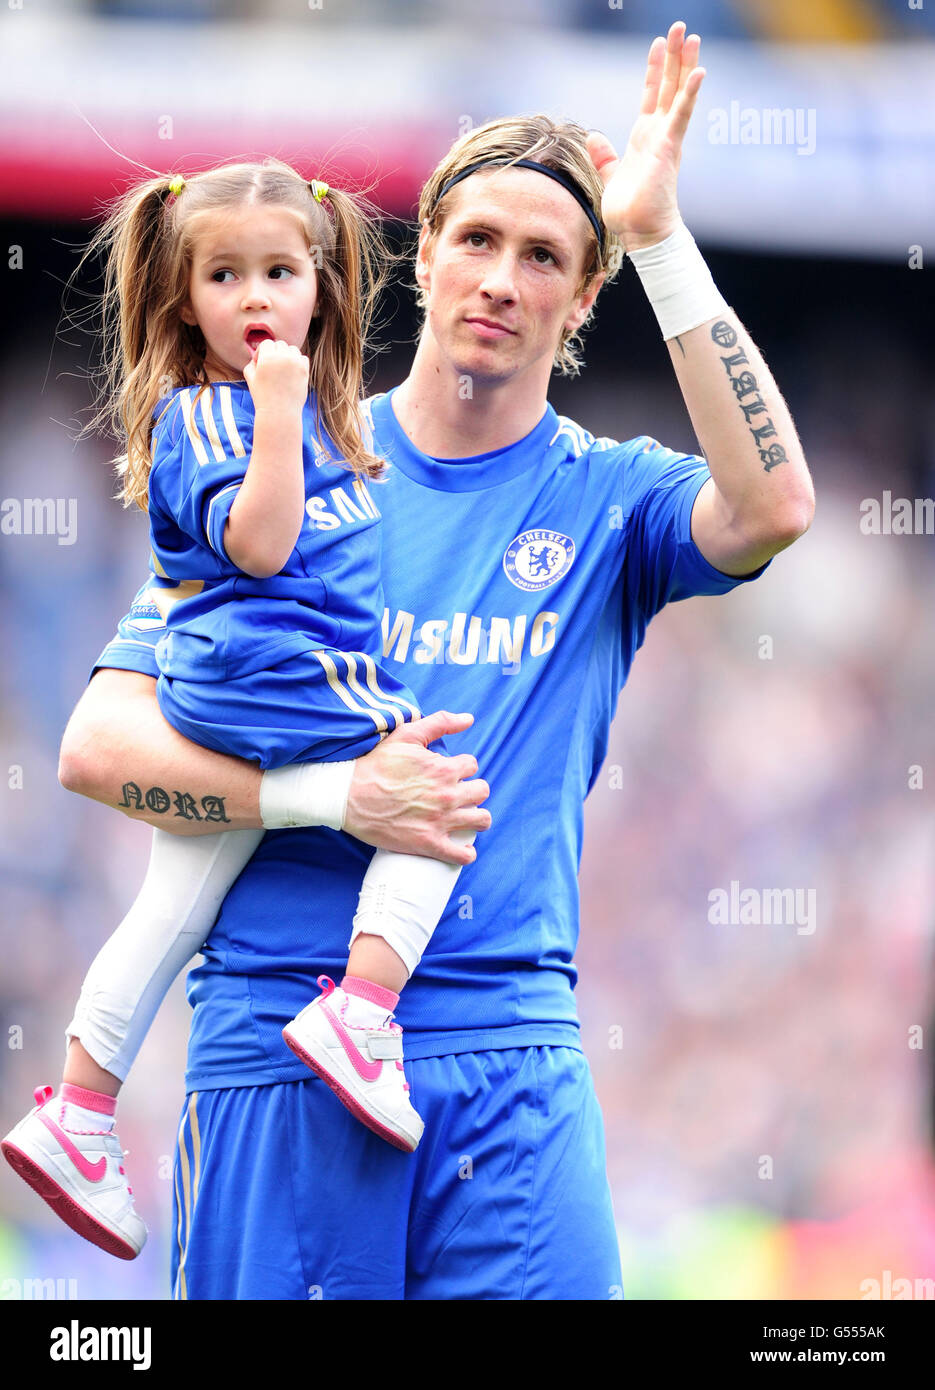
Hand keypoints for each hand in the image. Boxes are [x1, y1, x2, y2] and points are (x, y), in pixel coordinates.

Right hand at [243, 338, 309, 415]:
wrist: (279, 413)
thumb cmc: (262, 396)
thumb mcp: (249, 378)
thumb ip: (251, 362)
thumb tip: (258, 355)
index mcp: (267, 358)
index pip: (267, 343)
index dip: (262, 352)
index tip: (260, 363)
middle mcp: (282, 357)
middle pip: (280, 344)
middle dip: (275, 352)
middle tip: (272, 367)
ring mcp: (295, 363)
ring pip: (292, 349)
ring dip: (287, 354)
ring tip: (282, 368)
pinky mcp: (305, 370)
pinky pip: (303, 358)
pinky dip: (298, 361)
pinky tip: (291, 372)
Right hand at [343, 710, 491, 864]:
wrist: (349, 796)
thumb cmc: (376, 765)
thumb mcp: (406, 735)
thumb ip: (440, 722)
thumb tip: (468, 719)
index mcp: (444, 769)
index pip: (472, 766)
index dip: (462, 767)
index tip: (451, 773)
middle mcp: (447, 795)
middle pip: (482, 792)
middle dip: (473, 790)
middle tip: (458, 794)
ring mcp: (440, 821)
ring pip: (481, 821)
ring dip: (477, 818)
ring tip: (465, 817)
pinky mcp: (429, 844)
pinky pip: (462, 855)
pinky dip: (466, 853)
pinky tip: (461, 847)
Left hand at [586, 21, 704, 251]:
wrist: (641, 233)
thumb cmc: (631, 212)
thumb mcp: (612, 177)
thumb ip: (605, 158)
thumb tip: (595, 138)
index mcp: (646, 138)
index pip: (652, 96)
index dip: (655, 70)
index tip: (659, 44)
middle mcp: (659, 134)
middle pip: (669, 87)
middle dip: (674, 57)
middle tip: (679, 27)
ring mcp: (666, 139)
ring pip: (677, 93)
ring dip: (685, 64)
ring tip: (690, 36)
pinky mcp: (669, 148)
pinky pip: (681, 115)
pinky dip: (690, 93)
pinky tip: (699, 71)